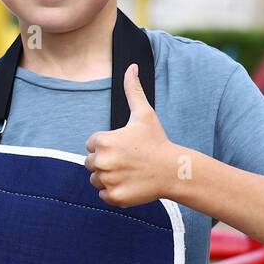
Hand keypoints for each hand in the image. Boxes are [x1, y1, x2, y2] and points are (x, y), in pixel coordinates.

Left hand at [84, 63, 177, 207]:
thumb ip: (133, 90)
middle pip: (90, 163)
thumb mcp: (144, 114)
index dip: (108, 145)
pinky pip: (104, 194)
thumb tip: (132, 66)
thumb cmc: (156, 141)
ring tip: (129, 172)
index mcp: (102, 141)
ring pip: (96, 180)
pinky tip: (131, 183)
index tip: (125, 146)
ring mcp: (107, 181)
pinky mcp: (114, 197)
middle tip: (128, 160)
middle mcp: (101, 162)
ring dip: (108, 178)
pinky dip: (115, 192)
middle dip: (106, 162)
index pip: (91, 145)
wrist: (173, 170)